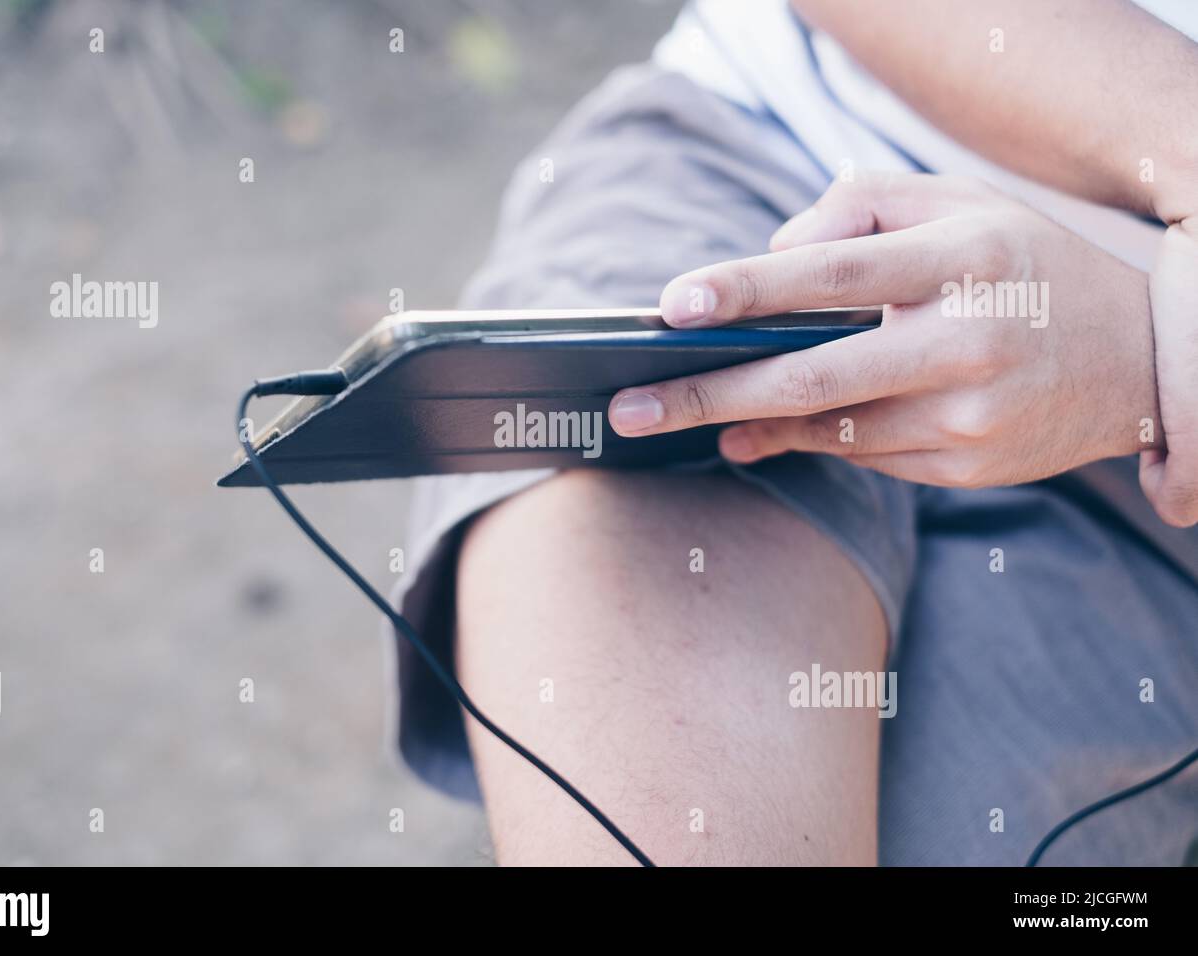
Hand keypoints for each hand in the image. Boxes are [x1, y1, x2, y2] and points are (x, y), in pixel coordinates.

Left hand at [608, 173, 1159, 487]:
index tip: (673, 305)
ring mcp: (971, 416)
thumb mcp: (956, 204)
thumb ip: (858, 209)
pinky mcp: (968, 467)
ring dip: (747, 425)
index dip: (748, 290)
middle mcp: (969, 341)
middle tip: (632, 406)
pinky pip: (864, 457)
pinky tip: (760, 435)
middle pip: (814, 376)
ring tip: (686, 417)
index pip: (835, 273)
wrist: (1135, 357)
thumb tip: (768, 263)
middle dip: (709, 395)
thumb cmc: (1022, 265)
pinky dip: (806, 444)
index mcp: (966, 258)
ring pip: (831, 429)